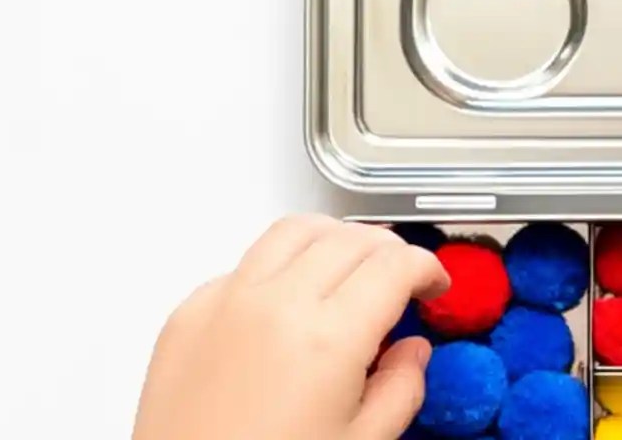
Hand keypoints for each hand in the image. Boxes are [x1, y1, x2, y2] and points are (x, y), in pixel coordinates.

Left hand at [132, 215, 448, 439]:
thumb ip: (399, 391)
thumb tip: (412, 353)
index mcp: (329, 338)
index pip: (395, 265)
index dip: (426, 266)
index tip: (433, 282)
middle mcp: (276, 305)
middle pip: (350, 238)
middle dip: (388, 250)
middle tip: (401, 276)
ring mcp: (226, 302)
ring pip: (293, 231)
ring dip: (334, 238)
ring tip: (349, 265)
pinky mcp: (188, 313)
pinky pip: (243, 263)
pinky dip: (278, 265)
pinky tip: (287, 297)